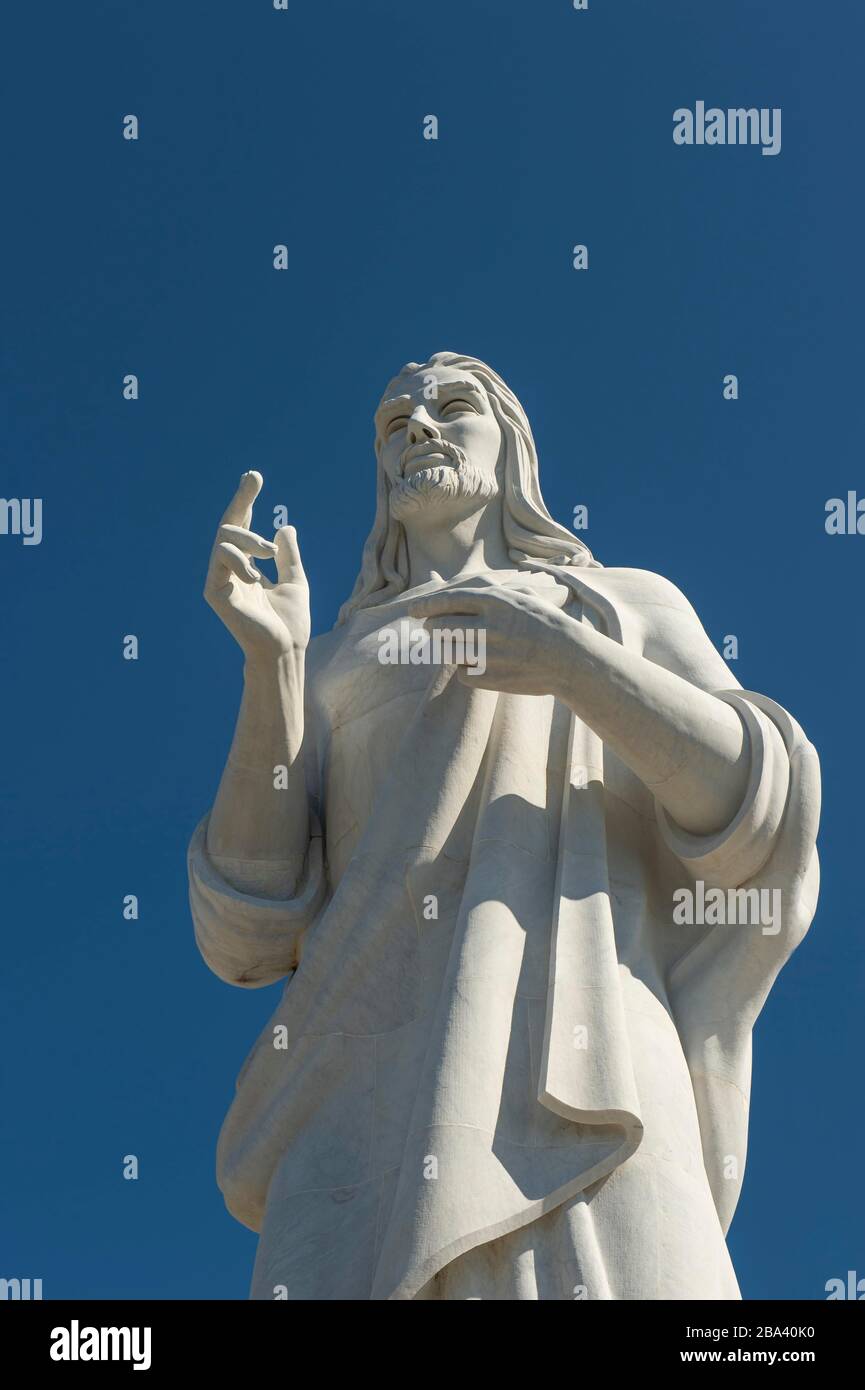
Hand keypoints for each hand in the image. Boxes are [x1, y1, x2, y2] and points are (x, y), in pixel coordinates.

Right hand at [204, 471, 310, 662]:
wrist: (284, 650)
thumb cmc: (290, 623)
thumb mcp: (295, 580)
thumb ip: (288, 555)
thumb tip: (286, 527)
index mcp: (248, 567)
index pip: (243, 528)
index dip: (246, 502)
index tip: (253, 476)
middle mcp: (230, 570)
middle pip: (229, 525)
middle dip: (241, 499)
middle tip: (255, 478)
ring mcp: (220, 580)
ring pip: (224, 538)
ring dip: (249, 539)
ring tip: (268, 553)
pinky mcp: (214, 591)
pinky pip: (221, 558)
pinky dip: (241, 560)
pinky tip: (256, 576)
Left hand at [407, 582, 578, 696]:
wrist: (570, 658)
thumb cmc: (544, 622)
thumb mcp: (519, 594)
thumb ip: (483, 588)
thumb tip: (439, 578)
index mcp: (495, 602)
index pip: (447, 601)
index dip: (426, 606)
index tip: (413, 611)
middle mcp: (488, 625)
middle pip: (440, 627)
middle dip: (431, 628)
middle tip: (432, 629)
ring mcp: (488, 653)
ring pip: (446, 650)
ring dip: (447, 648)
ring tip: (458, 645)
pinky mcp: (490, 677)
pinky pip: (462, 673)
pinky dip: (467, 670)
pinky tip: (482, 664)